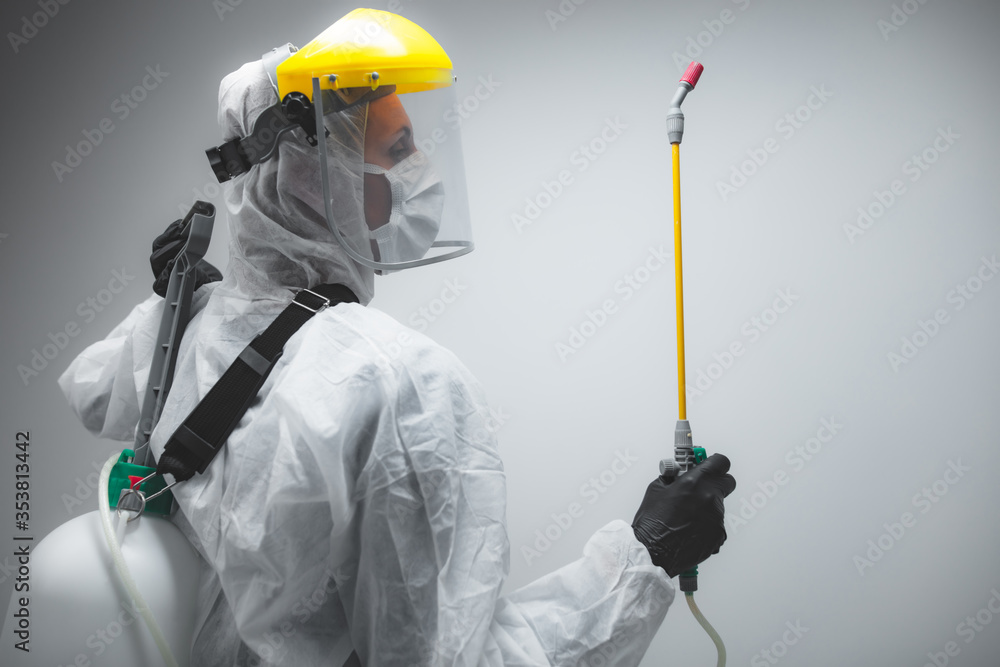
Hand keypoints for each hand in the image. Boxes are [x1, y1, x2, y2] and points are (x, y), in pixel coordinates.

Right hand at [631, 453, 735, 576]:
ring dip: (707, 507)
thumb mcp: (656, 489)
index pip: (721, 462)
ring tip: (686, 518)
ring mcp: (717, 517)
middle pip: (727, 482)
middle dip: (716, 483)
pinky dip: (707, 526)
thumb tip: (678, 472)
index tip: (710, 465)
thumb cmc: (652, 523)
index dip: (715, 463)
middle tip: (701, 489)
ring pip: (718, 506)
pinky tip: (690, 530)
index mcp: (694, 482)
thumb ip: (672, 477)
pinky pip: (717, 524)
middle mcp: (710, 498)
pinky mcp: (719, 535)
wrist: (653, 553)